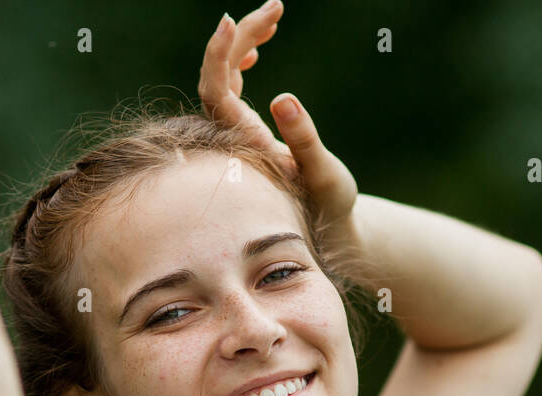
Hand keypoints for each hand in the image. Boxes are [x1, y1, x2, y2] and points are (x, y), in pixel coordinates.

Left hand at [198, 2, 358, 242]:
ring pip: (224, 80)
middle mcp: (232, 137)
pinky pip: (230, 90)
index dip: (217, 54)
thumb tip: (282, 99)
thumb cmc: (326, 207)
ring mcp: (236, 133)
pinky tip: (257, 52)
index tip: (231, 21)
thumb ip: (303, 140)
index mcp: (244, 144)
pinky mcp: (246, 131)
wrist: (325, 228)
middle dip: (242, 36)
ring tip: (275, 15)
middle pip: (218, 76)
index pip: (215, 91)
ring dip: (244, 44)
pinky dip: (241, 64)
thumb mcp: (322, 175)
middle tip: (277, 6)